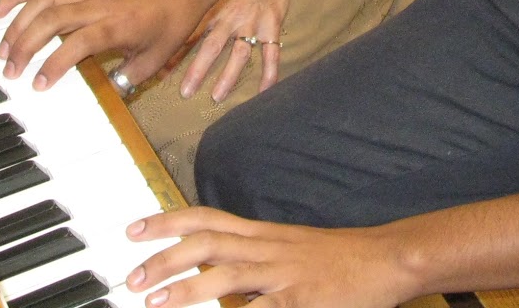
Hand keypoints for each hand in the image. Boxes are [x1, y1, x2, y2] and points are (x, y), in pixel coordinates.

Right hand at [0, 0, 209, 91]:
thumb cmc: (171, 18)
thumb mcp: (157, 57)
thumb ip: (128, 78)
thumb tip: (108, 94)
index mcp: (115, 25)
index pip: (76, 44)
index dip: (55, 65)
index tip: (38, 85)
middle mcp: (96, 5)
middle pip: (50, 21)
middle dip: (25, 48)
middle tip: (10, 72)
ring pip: (41, 1)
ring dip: (17, 25)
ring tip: (3, 50)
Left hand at [124, 207, 414, 307]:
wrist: (385, 259)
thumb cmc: (336, 258)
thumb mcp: (288, 251)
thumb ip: (251, 262)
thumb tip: (212, 276)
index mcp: (262, 234)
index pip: (206, 218)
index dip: (167, 221)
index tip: (133, 230)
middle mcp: (267, 247)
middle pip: (207, 242)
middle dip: (164, 257)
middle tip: (132, 277)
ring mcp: (284, 274)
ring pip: (226, 272)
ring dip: (185, 287)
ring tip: (154, 301)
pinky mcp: (302, 300)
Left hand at [179, 0, 291, 101]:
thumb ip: (198, 11)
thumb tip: (171, 30)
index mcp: (214, 11)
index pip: (191, 36)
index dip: (176, 55)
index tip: (161, 76)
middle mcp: (230, 18)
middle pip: (212, 46)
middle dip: (198, 69)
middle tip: (186, 92)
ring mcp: (252, 23)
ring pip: (240, 53)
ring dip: (229, 75)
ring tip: (218, 96)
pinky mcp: (272, 26)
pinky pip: (271, 53)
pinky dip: (269, 73)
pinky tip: (265, 91)